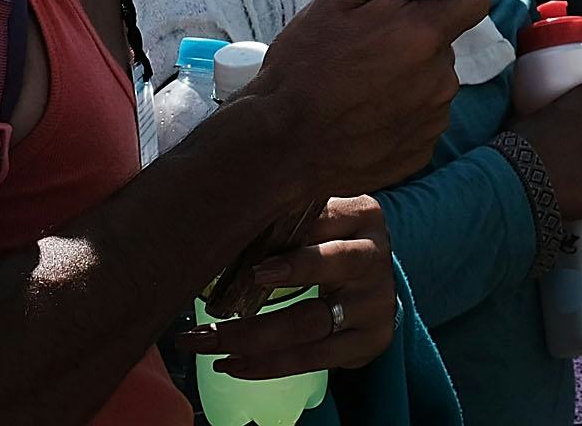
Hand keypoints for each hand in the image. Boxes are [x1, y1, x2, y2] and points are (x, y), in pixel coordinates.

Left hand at [189, 196, 400, 375]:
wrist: (373, 283)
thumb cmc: (327, 243)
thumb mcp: (317, 221)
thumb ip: (282, 221)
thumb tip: (219, 235)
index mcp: (361, 216)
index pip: (324, 223)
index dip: (290, 245)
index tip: (252, 270)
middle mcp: (375, 256)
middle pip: (325, 272)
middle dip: (271, 286)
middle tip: (214, 319)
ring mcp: (376, 302)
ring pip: (310, 324)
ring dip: (251, 339)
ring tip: (205, 344)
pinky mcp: (371, 339)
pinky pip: (314, 358)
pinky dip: (268, 364)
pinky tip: (232, 364)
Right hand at [256, 0, 490, 201]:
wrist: (276, 148)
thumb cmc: (302, 67)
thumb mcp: (339, 0)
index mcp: (424, 35)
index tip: (416, 1)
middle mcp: (440, 79)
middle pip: (445, 43)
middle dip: (416, 39)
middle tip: (366, 49)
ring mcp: (433, 119)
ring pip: (433, 83)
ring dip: (409, 79)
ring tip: (358, 86)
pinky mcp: (422, 153)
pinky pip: (422, 120)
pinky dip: (400, 116)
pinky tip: (362, 117)